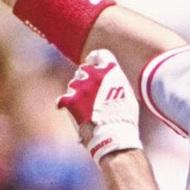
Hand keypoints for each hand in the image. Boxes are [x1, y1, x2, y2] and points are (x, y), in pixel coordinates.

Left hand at [57, 49, 141, 163]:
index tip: (92, 63)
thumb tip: (114, 83)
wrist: (114, 134)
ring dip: (76, 90)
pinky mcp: (70, 101)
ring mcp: (81, 88)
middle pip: (84, 69)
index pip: (100, 55)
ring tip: (82, 102)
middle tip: (87, 87)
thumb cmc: (125, 119)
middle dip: (85, 77)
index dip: (95, 58)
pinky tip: (62, 107)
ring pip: (73, 83)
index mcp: (111, 71)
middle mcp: (94, 75)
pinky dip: (62, 103)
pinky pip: (61, 99)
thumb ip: (117, 84)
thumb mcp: (128, 95)